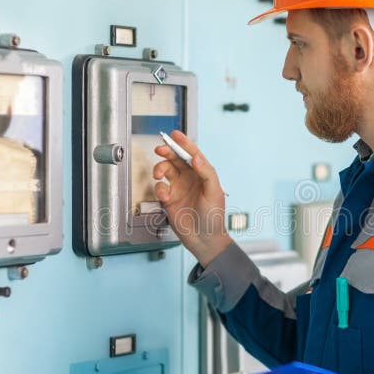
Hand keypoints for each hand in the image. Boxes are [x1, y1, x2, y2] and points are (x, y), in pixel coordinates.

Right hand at [153, 131, 231, 265]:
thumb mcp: (214, 192)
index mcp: (203, 174)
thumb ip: (206, 172)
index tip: (175, 134)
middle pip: (176, 159)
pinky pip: (160, 188)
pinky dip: (159, 188)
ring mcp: (179, 188)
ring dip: (160, 168)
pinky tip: (165, 195)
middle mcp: (190, 179)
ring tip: (159, 174)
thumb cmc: (214, 217)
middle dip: (167, 151)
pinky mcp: (169, 200)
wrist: (204, 239)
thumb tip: (197, 157)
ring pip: (165, 170)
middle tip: (160, 148)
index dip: (184, 143)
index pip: (192, 154)